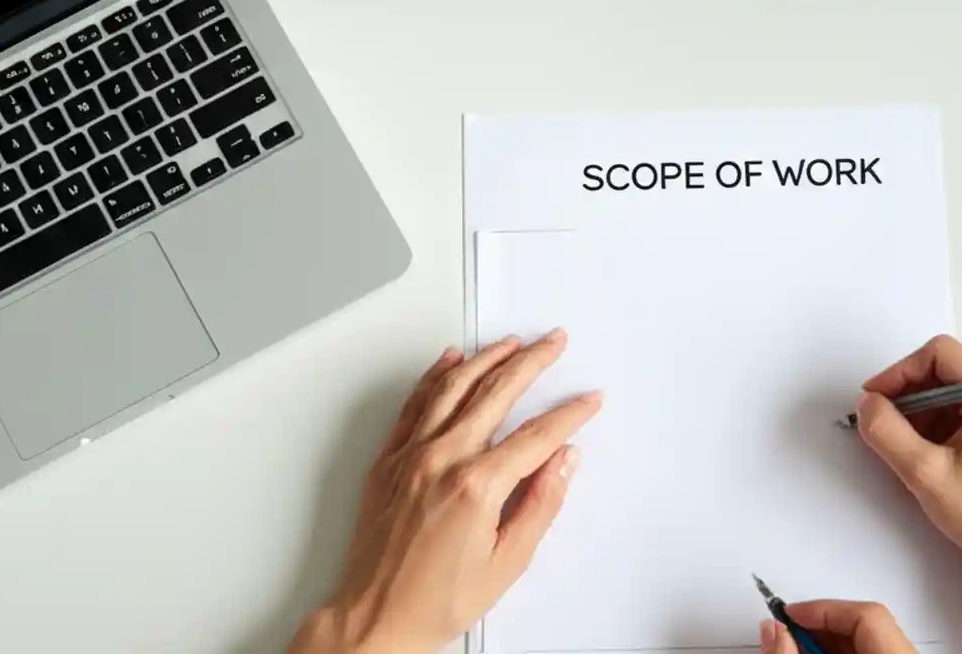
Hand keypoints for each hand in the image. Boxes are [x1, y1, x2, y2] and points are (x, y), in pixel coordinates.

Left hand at [288, 330, 600, 653]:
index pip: (536, 435)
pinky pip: (414, 405)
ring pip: (453, 387)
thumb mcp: (507, 563)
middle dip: (532, 362)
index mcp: (477, 487)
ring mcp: (410, 456)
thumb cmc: (434, 601)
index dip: (568, 413)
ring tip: (511, 342)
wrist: (374, 619)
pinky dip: (434, 376)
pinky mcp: (387, 461)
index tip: (587, 400)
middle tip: (554, 343)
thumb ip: (540, 504)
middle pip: (496, 393)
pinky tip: (450, 360)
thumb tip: (564, 460)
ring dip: (486, 358)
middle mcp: (441, 460)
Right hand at [759, 600, 917, 653]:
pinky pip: (872, 653)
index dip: (823, 608)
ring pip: (867, 641)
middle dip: (821, 625)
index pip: (866, 614)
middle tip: (790, 633)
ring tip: (798, 649)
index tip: (791, 614)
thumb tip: (774, 630)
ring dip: (828, 642)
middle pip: (866, 625)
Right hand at [855, 334, 961, 597]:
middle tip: (885, 426)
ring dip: (927, 412)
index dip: (899, 372)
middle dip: (912, 396)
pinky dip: (948, 423)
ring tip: (910, 448)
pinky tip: (934, 453)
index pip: (940, 354)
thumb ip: (886, 430)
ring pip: (960, 392)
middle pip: (950, 371)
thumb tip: (867, 403)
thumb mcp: (924, 473)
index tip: (875, 400)